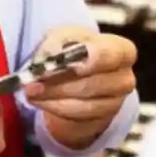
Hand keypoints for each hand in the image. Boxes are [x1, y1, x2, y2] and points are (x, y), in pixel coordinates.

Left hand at [24, 26, 136, 147]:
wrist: (76, 75)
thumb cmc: (74, 50)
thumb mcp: (64, 37)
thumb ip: (57, 43)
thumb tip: (51, 56)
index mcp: (121, 51)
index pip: (114, 55)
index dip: (95, 59)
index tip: (75, 64)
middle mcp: (124, 78)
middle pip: (93, 83)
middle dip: (60, 83)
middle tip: (33, 81)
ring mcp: (115, 102)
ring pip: (84, 104)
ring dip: (53, 97)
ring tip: (31, 91)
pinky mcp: (101, 119)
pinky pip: (77, 117)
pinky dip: (55, 108)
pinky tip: (40, 100)